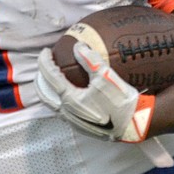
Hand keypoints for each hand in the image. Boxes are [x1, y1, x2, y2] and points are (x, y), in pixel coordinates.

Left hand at [35, 43, 155, 142]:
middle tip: (44, 67)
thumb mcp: (106, 76)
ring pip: (53, 105)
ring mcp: (72, 121)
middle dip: (40, 79)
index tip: (46, 51)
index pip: (50, 76)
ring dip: (49, 91)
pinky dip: (60, 100)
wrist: (133, 125)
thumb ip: (90, 60)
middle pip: (44, 94)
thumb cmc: (120, 101)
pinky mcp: (80, 127)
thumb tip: (78, 46)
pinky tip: (70, 94)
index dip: (45, 61)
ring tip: (53, 80)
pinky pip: (63, 112)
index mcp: (69, 98)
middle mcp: (67, 112)